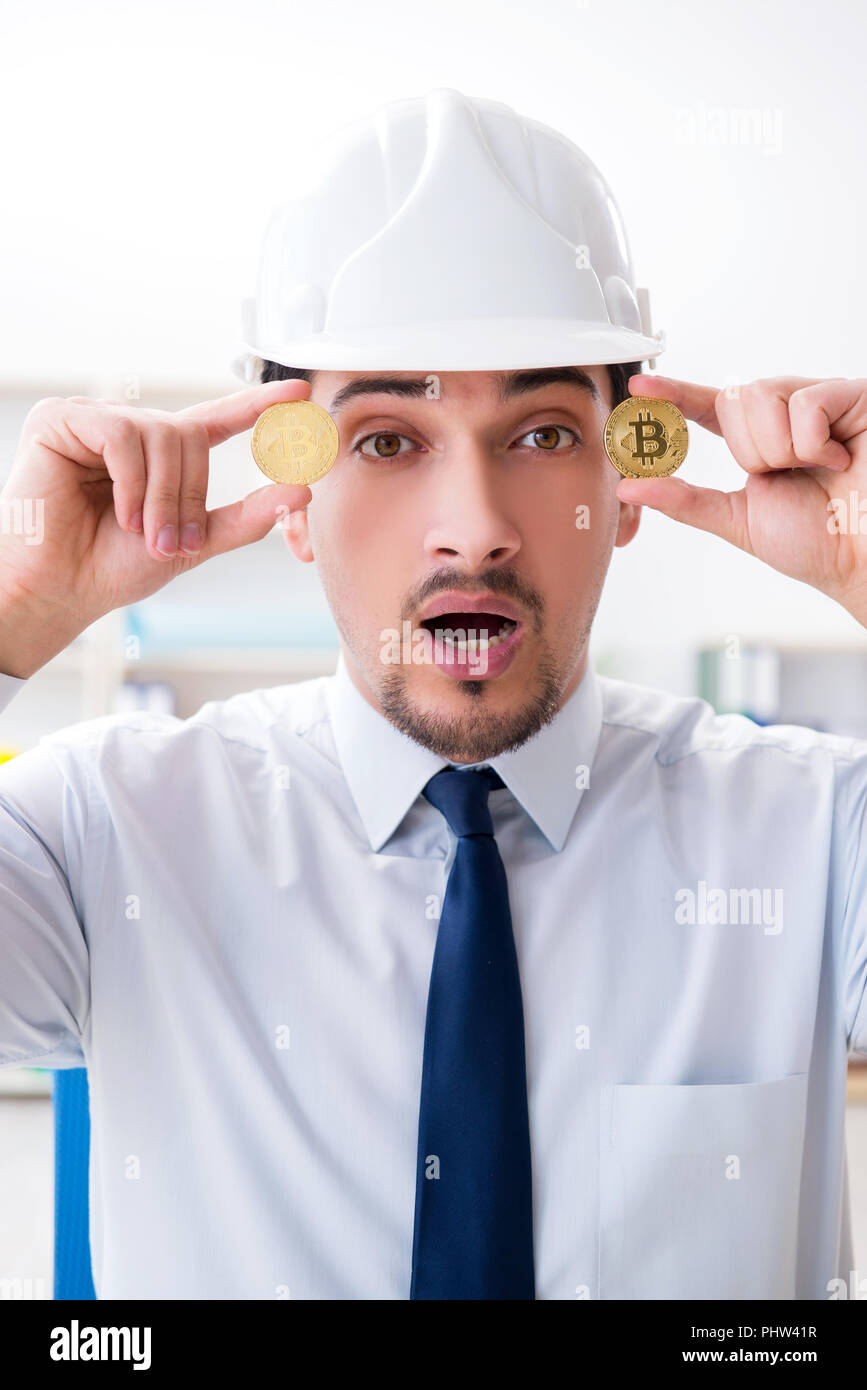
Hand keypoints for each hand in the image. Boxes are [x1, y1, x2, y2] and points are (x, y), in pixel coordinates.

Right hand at [0, 378, 313, 637]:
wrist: (61, 589)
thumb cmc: (112, 568)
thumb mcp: (193, 543)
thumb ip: (246, 516)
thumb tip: (302, 489)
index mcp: (160, 456)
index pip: (216, 421)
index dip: (256, 405)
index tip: (299, 395)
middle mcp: (129, 431)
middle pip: (189, 438)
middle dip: (187, 496)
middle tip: (170, 540)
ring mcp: (94, 420)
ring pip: (160, 435)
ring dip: (160, 495)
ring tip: (141, 532)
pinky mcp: (62, 419)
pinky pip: (122, 436)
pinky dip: (130, 481)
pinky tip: (118, 511)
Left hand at [614, 373, 866, 624]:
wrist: (863, 558)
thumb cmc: (818, 543)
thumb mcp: (738, 520)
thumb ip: (685, 501)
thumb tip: (630, 488)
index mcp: (759, 444)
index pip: (708, 408)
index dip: (674, 394)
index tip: (640, 389)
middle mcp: (786, 417)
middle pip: (733, 398)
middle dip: (748, 449)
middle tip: (784, 475)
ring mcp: (819, 403)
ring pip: (762, 396)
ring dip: (779, 448)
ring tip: (815, 469)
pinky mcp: (850, 395)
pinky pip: (805, 400)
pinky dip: (814, 441)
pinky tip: (839, 458)